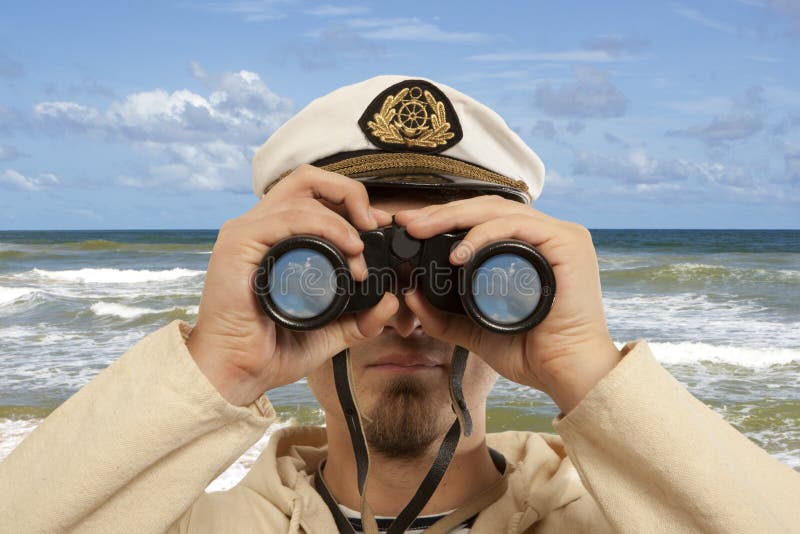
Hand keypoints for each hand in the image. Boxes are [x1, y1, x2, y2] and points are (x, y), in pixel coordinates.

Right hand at [187, 165, 397, 405]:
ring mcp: (247, 232)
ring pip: (303, 195)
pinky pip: (288, 217)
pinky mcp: (239, 243)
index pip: (314, 195)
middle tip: (374, 223)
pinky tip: (346, 248)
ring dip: (343, 221)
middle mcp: (260, 227)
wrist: (239, 374)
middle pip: (308, 180)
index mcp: (276, 238)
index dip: (351, 201)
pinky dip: (325, 226)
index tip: (379, 224)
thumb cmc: (273, 350)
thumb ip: (360, 318)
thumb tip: (389, 301)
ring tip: (360, 254)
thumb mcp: (330, 330)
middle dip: (350, 193)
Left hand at [394, 195, 621, 414]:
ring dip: (455, 217)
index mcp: (529, 248)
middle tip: (408, 223)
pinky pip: (517, 227)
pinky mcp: (567, 243)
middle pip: (487, 209)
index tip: (410, 227)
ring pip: (498, 211)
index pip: (483, 220)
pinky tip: (458, 253)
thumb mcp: (476, 329)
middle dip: (442, 213)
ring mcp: (559, 236)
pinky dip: (484, 234)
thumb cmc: (532, 352)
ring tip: (422, 231)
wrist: (565, 373)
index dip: (445, 218)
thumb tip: (410, 296)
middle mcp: (546, 236)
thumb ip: (444, 316)